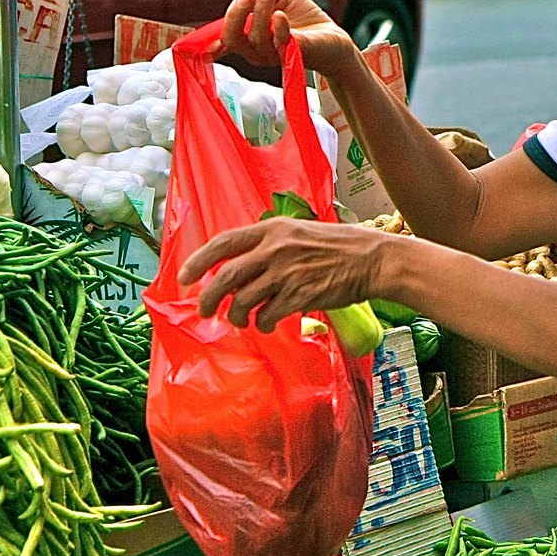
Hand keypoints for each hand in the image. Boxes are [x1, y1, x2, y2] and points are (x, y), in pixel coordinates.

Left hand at [177, 217, 395, 331]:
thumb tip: (242, 269)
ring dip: (237, 316)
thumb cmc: (339, 247)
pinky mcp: (300, 295)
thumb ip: (270, 246)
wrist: (372, 259)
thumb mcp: (300, 233)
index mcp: (272, 230)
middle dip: (209, 297)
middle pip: (226, 277)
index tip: (184, 277)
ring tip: (241, 321)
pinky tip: (268, 325)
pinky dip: (263, 324)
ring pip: (244, 301)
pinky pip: (268, 315)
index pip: (224, 243)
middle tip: (205, 311)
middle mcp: (275, 250)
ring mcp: (286, 273)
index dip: (199, 261)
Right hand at [218, 0, 363, 82]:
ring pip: (256, 37)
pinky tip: (280, 14)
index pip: (224, 36)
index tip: (199, 32)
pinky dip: (278, 27)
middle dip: (236, 13)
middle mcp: (255, 49)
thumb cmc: (300, 17)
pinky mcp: (293, 56)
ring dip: (261, 9)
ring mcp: (273, 56)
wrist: (330, 36)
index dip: (208, 36)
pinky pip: (280, 43)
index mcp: (246, 35)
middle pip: (232, 37)